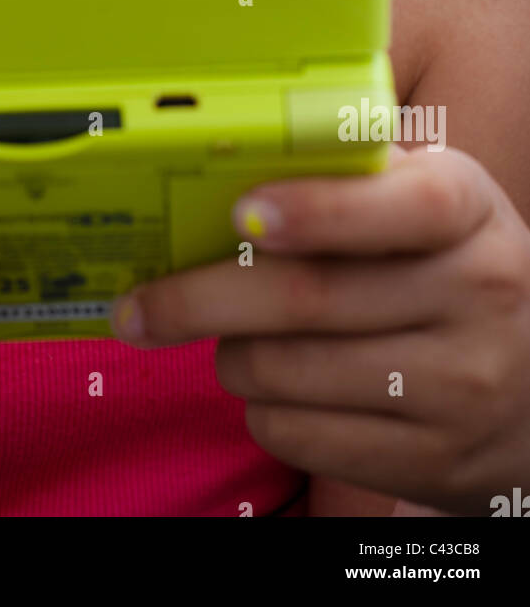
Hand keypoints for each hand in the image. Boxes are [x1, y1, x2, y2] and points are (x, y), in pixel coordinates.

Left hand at [110, 143, 529, 514]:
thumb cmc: (454, 271)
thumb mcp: (436, 206)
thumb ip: (358, 176)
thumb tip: (234, 158)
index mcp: (468, 210)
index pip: (400, 205)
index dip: (316, 210)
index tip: (241, 214)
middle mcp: (475, 293)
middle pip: (309, 298)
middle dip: (200, 301)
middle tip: (138, 307)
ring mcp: (460, 384)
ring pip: (291, 372)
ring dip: (229, 357)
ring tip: (226, 341)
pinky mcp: (433, 457)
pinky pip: (304, 436)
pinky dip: (262, 409)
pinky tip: (273, 388)